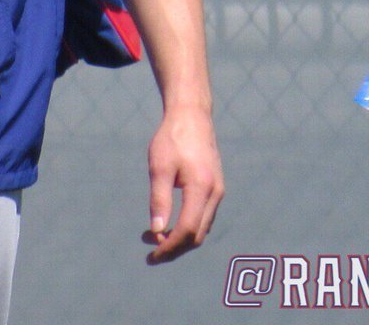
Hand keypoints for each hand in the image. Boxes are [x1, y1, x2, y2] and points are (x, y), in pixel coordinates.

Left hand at [142, 105, 223, 264]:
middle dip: (175, 248)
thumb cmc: (172, 138)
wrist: (191, 115)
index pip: (188, 230)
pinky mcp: (215, 186)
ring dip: (181, 238)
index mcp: (201, 188)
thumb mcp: (159, 166)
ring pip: (202, 228)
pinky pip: (205, 217)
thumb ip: (159, 200)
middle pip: (198, 235)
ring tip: (155, 237)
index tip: (151, 254)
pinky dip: (189, 226)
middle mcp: (215, 193)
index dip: (170, 247)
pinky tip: (171, 223)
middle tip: (150, 250)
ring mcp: (218, 191)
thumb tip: (157, 231)